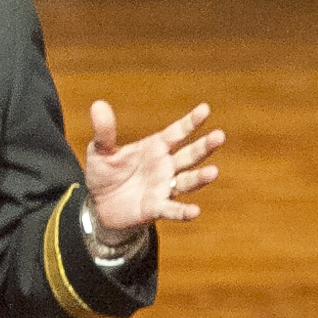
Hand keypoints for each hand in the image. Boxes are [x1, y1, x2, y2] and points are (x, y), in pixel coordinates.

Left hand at [78, 98, 223, 244]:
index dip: (191, 122)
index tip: (205, 109)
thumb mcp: (100, 151)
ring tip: (213, 172)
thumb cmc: (105, 173)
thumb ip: (104, 132)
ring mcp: (163, 188)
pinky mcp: (155, 208)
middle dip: (204, 147)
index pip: (177, 132)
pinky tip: (194, 211)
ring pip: (187, 181)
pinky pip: (172, 210)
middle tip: (219, 136)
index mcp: (155, 147)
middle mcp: (165, 166)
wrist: (100, 205)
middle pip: (190, 155)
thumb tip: (98, 105)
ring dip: (200, 178)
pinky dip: (183, 211)